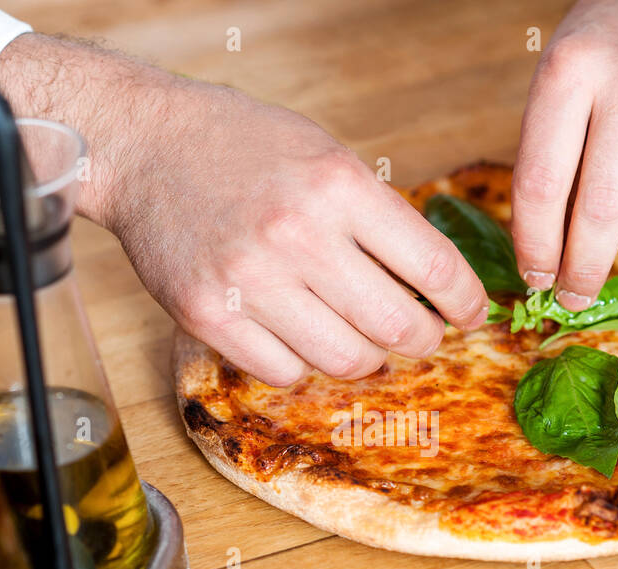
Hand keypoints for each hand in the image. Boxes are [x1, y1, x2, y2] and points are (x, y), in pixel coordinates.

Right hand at [0, 36, 487, 385]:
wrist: (147, 147)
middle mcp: (298, 235)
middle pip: (398, 326)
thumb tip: (436, 285)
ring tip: (363, 342)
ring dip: (368, 359)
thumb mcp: (326, 156)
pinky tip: (303, 339)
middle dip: (425, 340)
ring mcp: (250, 280)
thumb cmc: (243, 149)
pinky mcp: (209, 315)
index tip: (471, 313)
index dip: (466, 302)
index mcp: (339, 186)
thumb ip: (379, 217)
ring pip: (347, 360)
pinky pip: (286, 372)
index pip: (434, 267)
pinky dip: (305, 365)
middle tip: (421, 336)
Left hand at [512, 0, 617, 310]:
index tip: (537, 280)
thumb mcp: (558, 89)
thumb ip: (550, 163)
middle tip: (577, 294)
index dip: (537, 247)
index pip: (542, 184)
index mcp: (570, 72)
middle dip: (584, 270)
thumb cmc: (600, 60)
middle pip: (601, 207)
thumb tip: (547, 266)